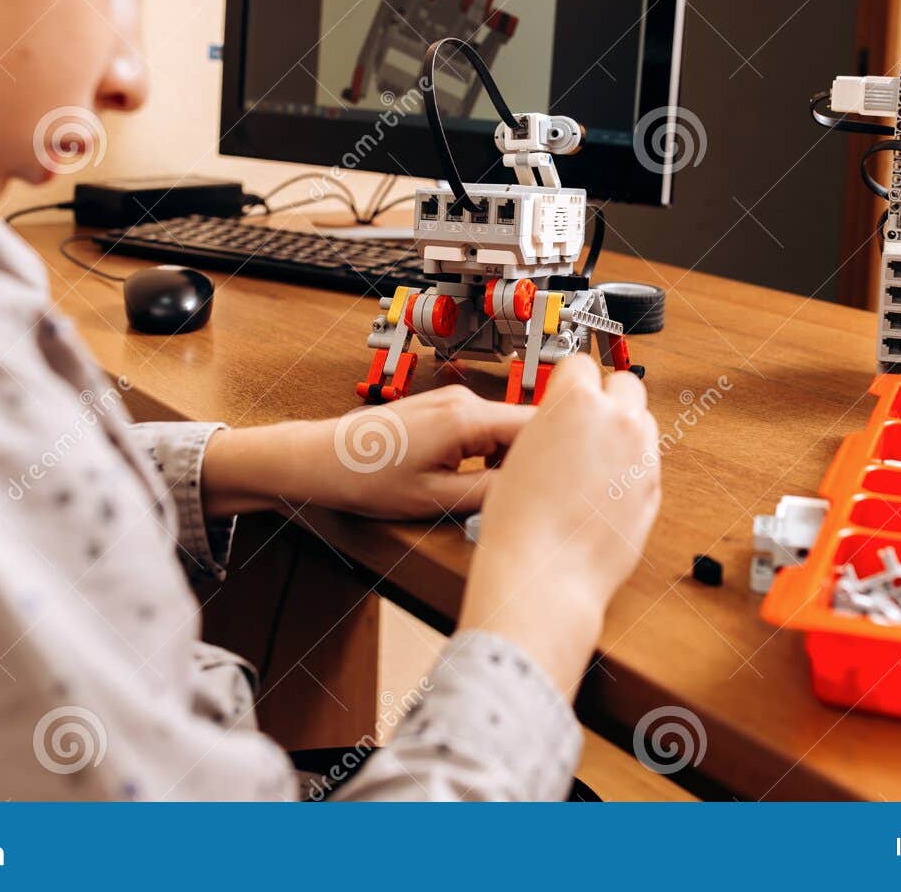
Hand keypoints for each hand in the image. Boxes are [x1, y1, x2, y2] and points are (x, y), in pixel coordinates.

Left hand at [201, 385, 532, 520]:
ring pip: (509, 431)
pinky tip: (485, 485)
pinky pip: (488, 432)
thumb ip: (490, 497)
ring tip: (511, 497)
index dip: (564, 456)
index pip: (540, 428)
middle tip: (545, 499)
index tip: (580, 481)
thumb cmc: (365, 477)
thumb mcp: (435, 500)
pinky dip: (494, 457)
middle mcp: (465, 400)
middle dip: (539, 463)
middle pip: (529, 428)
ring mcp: (455, 402)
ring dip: (515, 462)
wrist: (320, 459)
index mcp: (467, 418)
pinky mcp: (445, 412)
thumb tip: (532, 500)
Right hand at [458, 355, 660, 698]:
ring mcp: (641, 453)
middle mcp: (616, 419)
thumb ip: (552, 422)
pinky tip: (602, 489)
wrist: (545, 573)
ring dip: (624, 430)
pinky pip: (647, 460)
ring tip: (592, 461)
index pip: (582, 363)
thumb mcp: (521, 450)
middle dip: (607, 398)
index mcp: (575, 401)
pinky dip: (631, 466)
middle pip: (624, 383)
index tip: (566, 393)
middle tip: (583, 424)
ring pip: (642, 420)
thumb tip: (563, 418)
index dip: (570, 380)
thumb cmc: (521, 522)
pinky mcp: (654, 486)